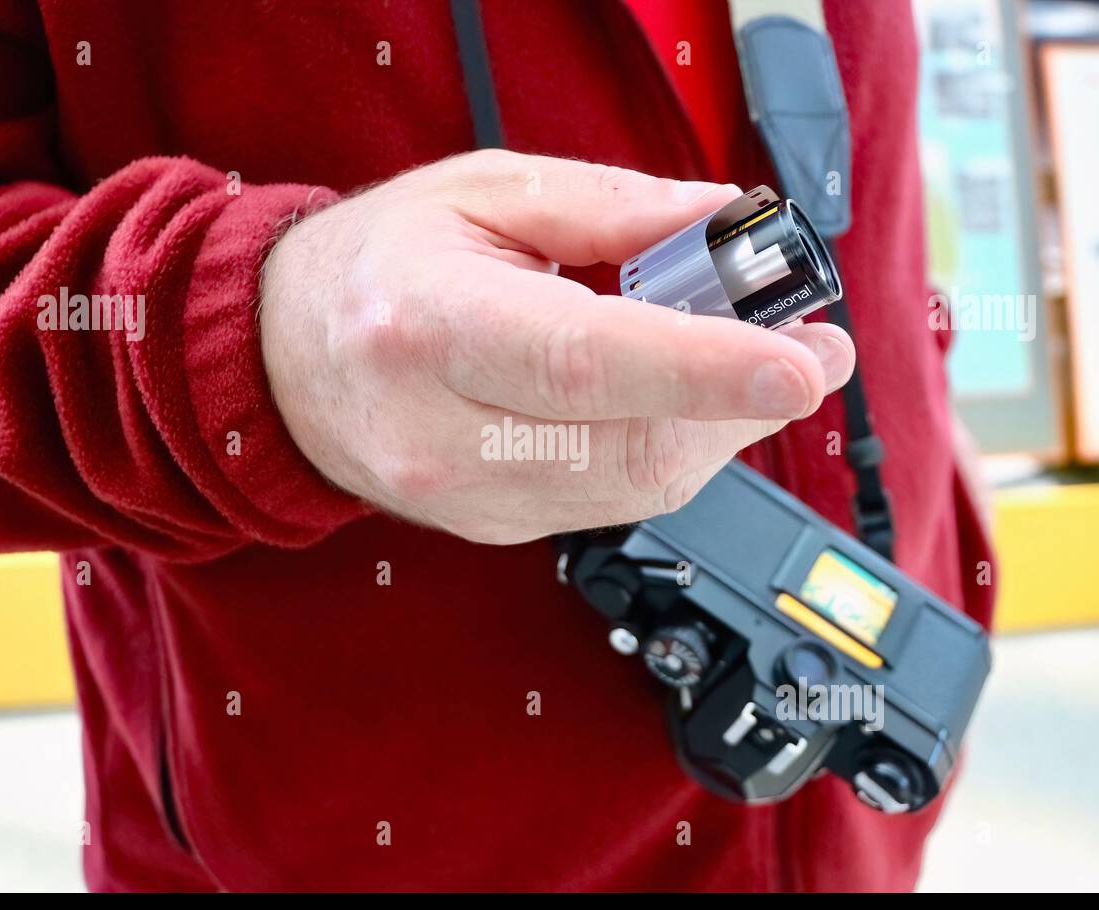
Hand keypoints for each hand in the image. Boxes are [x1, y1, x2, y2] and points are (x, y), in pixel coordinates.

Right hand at [260, 150, 853, 543]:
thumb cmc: (380, 265)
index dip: (703, 368)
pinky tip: (673, 403)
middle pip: (632, 446)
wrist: (286, 360)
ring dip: (717, 430)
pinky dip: (668, 451)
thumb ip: (612, 208)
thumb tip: (726, 225)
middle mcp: (440, 432)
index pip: (583, 362)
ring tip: (745, 367)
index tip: (803, 364)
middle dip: (744, 403)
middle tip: (811, 350)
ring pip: (638, 488)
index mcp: (429, 325)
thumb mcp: (485, 193)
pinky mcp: (492, 527)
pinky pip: (614, 503)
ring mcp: (464, 497)